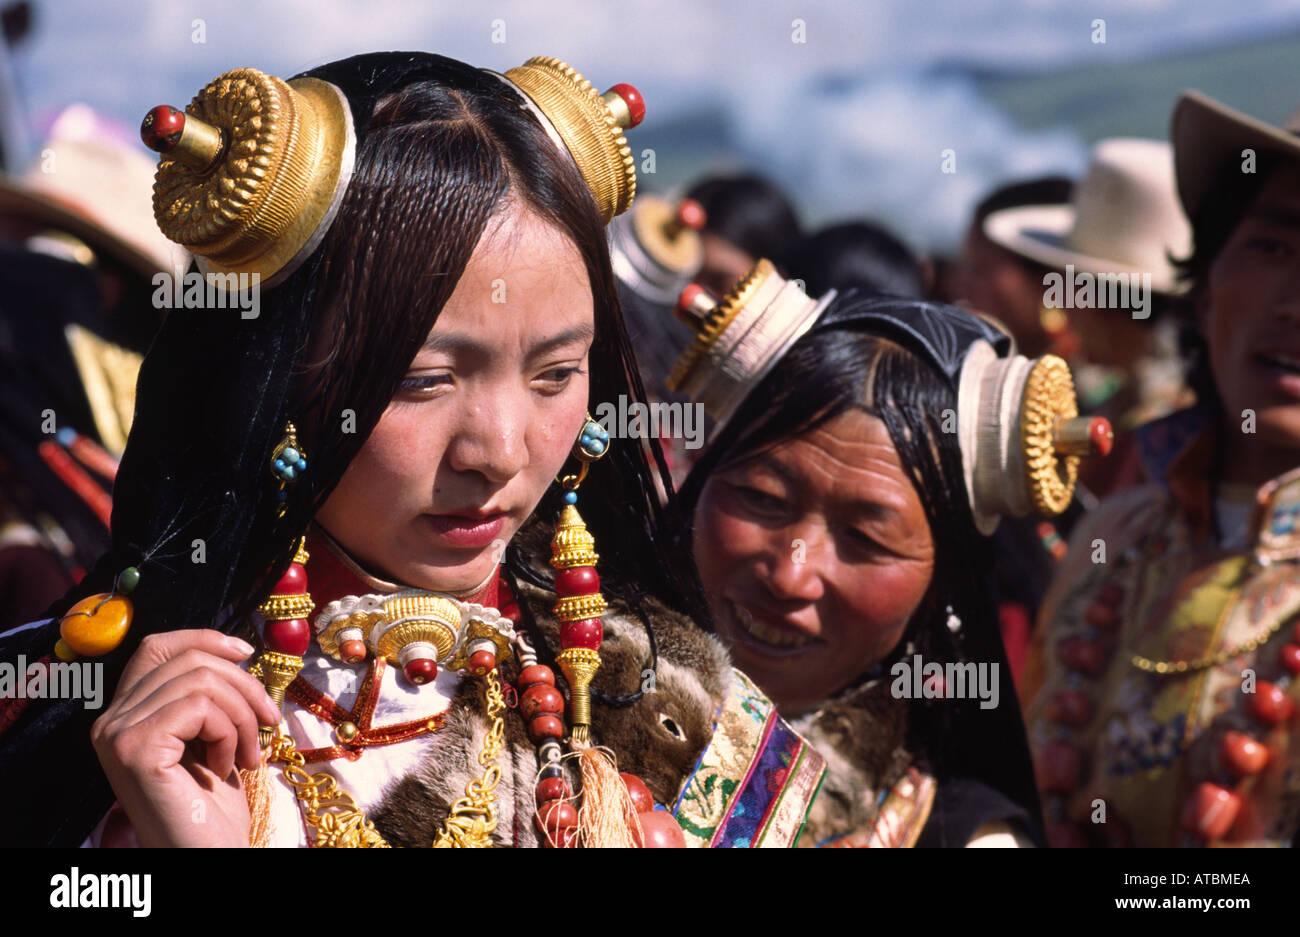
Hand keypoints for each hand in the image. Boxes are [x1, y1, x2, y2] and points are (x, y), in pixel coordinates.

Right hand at [91, 629, 280, 846]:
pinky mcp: (134, 747)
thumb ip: (208, 695)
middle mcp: (109, 721)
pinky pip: (201, 706)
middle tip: (269, 724)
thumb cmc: (213, 807)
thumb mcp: (212, 737)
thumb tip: (237, 650)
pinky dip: (229, 731)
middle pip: (187, 661)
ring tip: (248, 754)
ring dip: (242, 715)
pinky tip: (226, 767)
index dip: (203, 638)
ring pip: (200, 680)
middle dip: (243, 686)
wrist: (206, 855)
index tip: (246, 653)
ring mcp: (117, 733)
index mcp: (125, 714)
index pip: (157, 648)